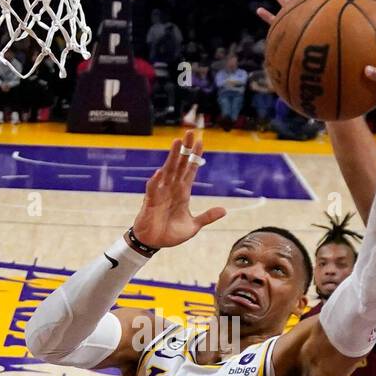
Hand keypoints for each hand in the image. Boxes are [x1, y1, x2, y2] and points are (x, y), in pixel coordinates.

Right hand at [129, 131, 225, 249]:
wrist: (154, 243)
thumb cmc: (170, 233)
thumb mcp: (193, 226)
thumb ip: (207, 217)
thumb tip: (224, 210)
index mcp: (183, 192)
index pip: (190, 170)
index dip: (195, 156)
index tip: (200, 141)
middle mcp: (172, 189)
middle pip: (179, 164)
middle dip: (184, 148)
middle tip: (189, 132)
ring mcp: (161, 194)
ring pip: (167, 171)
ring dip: (172, 157)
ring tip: (176, 142)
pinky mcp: (150, 203)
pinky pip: (153, 189)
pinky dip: (156, 181)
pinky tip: (160, 172)